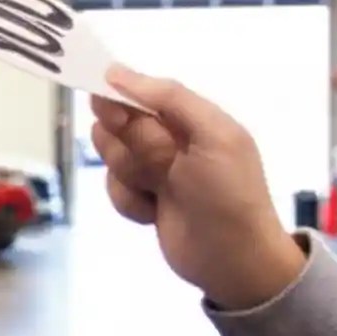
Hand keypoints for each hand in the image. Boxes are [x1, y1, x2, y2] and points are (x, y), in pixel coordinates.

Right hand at [93, 66, 305, 309]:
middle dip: (128, 145)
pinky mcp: (143, 197)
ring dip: (129, 176)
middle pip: (119, 123)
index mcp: (193, 116)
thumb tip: (116, 73)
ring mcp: (155, 169)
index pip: (142, 91)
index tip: (103, 105)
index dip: (119, 95)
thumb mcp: (211, 138)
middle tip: (155, 165)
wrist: (233, 261)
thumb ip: (168, 100)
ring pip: (112, 155)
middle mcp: (171, 138)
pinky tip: (153, 213)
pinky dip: (129, 201)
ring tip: (157, 192)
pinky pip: (114, 187)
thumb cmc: (229, 194)